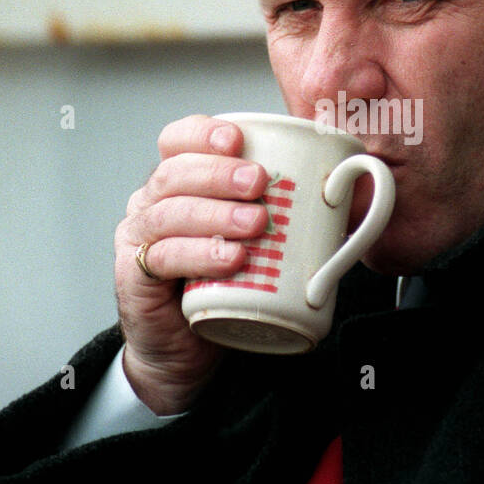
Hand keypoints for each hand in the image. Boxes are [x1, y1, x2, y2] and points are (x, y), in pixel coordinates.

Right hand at [114, 115, 269, 414]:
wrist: (188, 350)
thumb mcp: (259, 240)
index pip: (177, 141)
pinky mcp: (134, 279)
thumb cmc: (225, 286)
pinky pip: (161, 258)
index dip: (202, 134)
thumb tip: (349, 186)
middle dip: (219, 173)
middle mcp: (151, 205)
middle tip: (260, 182)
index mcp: (179, 184)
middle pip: (174, 173)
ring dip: (215, 214)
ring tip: (256, 223)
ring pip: (168, 213)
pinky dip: (198, 254)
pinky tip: (230, 258)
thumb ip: (291, 210)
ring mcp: (138, 241)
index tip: (238, 139)